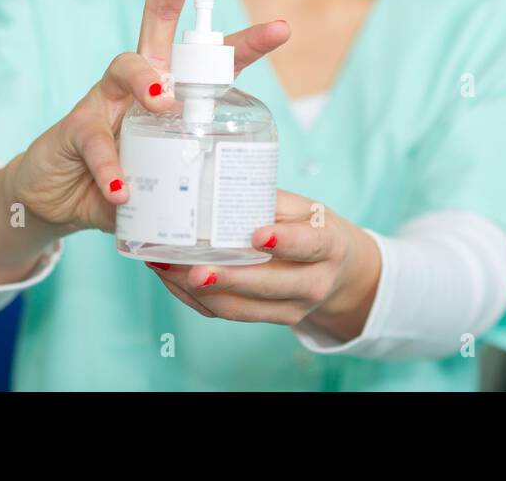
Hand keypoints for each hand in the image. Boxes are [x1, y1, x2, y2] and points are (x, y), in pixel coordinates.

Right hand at [2, 0, 290, 234]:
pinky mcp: (75, 129)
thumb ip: (206, 182)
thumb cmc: (125, 177)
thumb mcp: (173, 180)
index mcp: (170, 88)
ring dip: (146, 82)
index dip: (245, 40)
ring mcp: (105, 100)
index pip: (210, 56)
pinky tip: (123, 187)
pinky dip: (111, 165)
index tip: (282, 28)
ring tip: (163, 105)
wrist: (59, 201)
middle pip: (156, 19)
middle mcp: (139, 82)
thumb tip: (264, 205)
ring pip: (125, 66)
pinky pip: (95, 139)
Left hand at [146, 189, 382, 340]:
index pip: (310, 245)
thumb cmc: (313, 229)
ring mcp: (293, 308)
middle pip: (268, 285)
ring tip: (166, 268)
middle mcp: (315, 283)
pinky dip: (196, 298)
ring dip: (199, 291)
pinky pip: (229, 314)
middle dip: (227, 278)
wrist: (338, 271)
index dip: (285, 242)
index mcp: (329, 246)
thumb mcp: (305, 208)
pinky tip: (172, 278)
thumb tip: (217, 185)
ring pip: (242, 308)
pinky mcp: (272, 319)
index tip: (258, 235)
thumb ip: (270, 200)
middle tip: (193, 269)